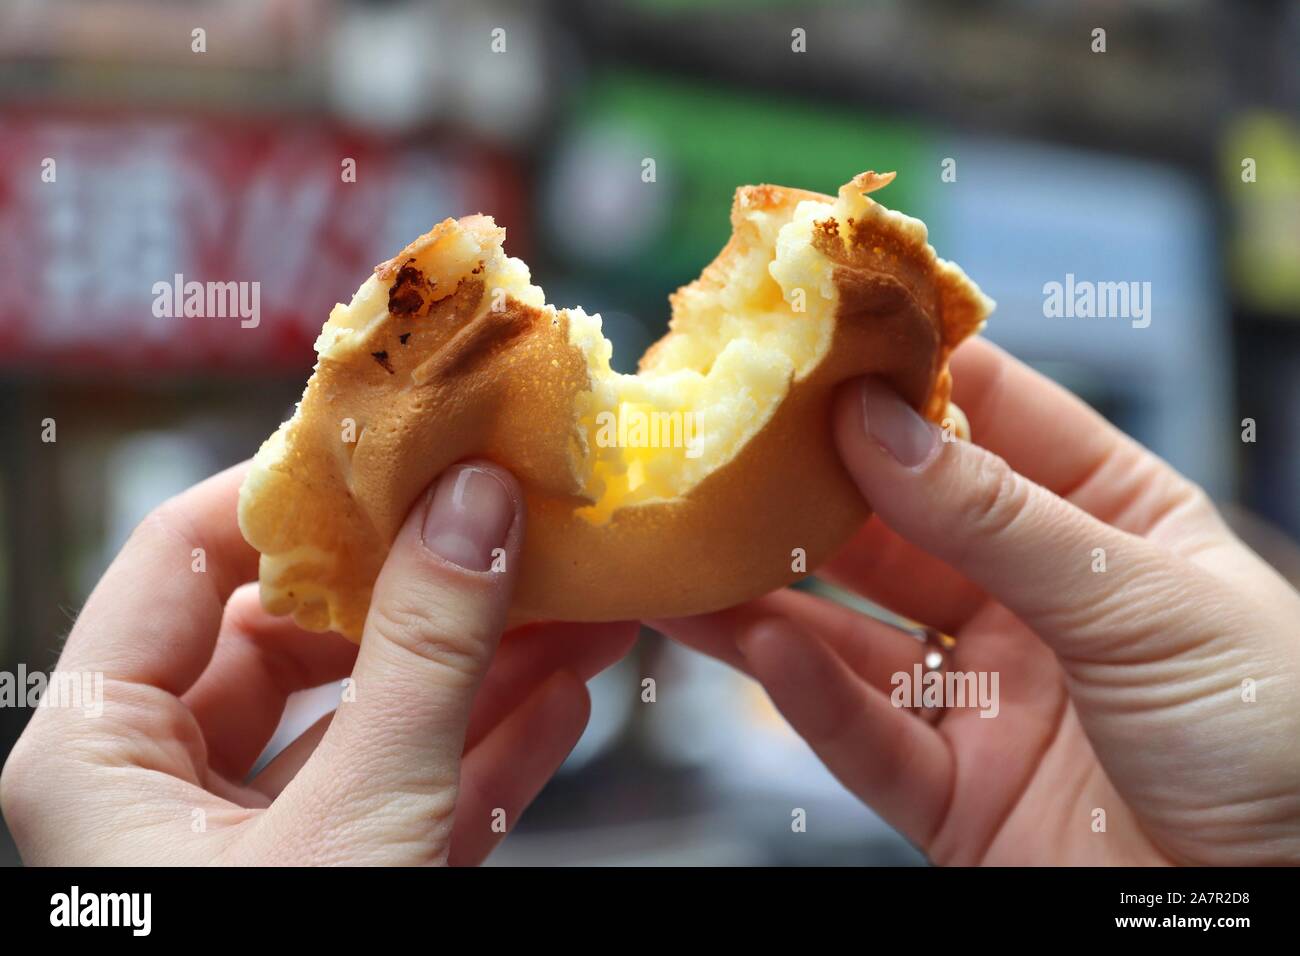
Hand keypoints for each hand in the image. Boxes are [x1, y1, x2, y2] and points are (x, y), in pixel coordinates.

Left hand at [0, 461, 634, 864]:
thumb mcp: (356, 821)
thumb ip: (425, 657)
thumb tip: (477, 505)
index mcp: (100, 751)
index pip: (188, 557)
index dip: (299, 489)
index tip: (405, 442)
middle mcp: (167, 783)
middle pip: (303, 629)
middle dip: (429, 578)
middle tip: (517, 516)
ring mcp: (264, 835)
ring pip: (377, 707)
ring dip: (487, 655)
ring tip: (578, 591)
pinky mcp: (346, 876)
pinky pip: (418, 784)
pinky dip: (495, 742)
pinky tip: (569, 688)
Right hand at [656, 339, 1299, 864]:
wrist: (1294, 909)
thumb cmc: (1283, 732)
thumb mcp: (1141, 599)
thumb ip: (998, 516)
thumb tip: (878, 420)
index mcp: (1104, 523)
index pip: (988, 421)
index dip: (905, 375)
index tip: (819, 337)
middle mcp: (1033, 601)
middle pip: (896, 527)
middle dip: (809, 487)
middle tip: (725, 446)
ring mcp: (987, 696)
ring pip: (855, 634)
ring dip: (770, 597)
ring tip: (695, 555)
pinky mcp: (954, 792)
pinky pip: (865, 738)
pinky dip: (808, 697)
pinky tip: (759, 648)